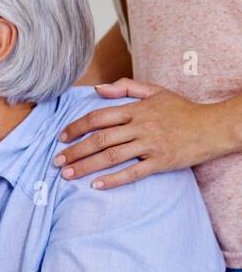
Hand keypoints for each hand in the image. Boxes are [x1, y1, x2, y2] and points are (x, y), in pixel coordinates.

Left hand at [55, 80, 236, 188]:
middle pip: (100, 139)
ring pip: (112, 156)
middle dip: (75, 151)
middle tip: (57, 161)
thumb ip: (125, 86)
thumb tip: (97, 89)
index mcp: (135, 109)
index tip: (61, 138)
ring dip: (87, 166)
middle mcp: (140, 126)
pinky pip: (133, 172)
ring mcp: (151, 145)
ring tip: (68, 174)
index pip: (98, 118)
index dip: (76, 127)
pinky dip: (114, 179)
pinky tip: (97, 185)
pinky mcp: (162, 162)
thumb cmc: (182, 109)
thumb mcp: (155, 90)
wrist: (214, 126)